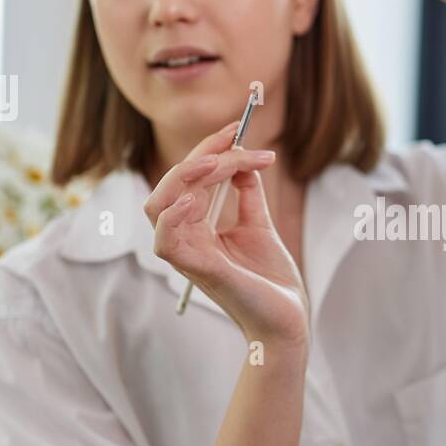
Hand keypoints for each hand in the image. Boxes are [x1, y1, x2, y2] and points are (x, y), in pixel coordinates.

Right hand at [145, 123, 308, 347]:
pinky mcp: (196, 271)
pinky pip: (166, 242)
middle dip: (201, 154)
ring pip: (157, 207)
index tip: (236, 128)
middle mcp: (186, 237)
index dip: (209, 149)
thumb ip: (247, 193)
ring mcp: (188, 255)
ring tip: (215, 162)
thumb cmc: (271, 279)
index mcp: (198, 225)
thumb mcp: (259, 224)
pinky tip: (194, 198)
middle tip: (235, 138)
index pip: (190, 177)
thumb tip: (243, 159)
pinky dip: (172, 217)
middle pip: (172, 184)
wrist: (288, 317)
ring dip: (182, 177)